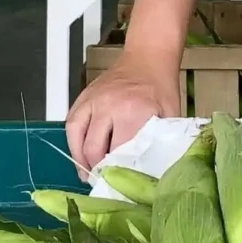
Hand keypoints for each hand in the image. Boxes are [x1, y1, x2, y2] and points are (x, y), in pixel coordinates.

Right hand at [66, 48, 179, 172]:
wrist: (148, 57)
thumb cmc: (161, 87)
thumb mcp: (170, 116)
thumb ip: (161, 142)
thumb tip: (153, 170)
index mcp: (134, 113)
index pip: (118, 153)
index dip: (117, 172)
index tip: (118, 185)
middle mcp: (109, 106)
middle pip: (94, 147)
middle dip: (96, 169)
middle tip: (102, 181)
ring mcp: (94, 100)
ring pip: (77, 136)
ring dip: (80, 157)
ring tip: (86, 173)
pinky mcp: (84, 96)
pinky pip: (71, 122)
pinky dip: (72, 140)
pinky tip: (79, 153)